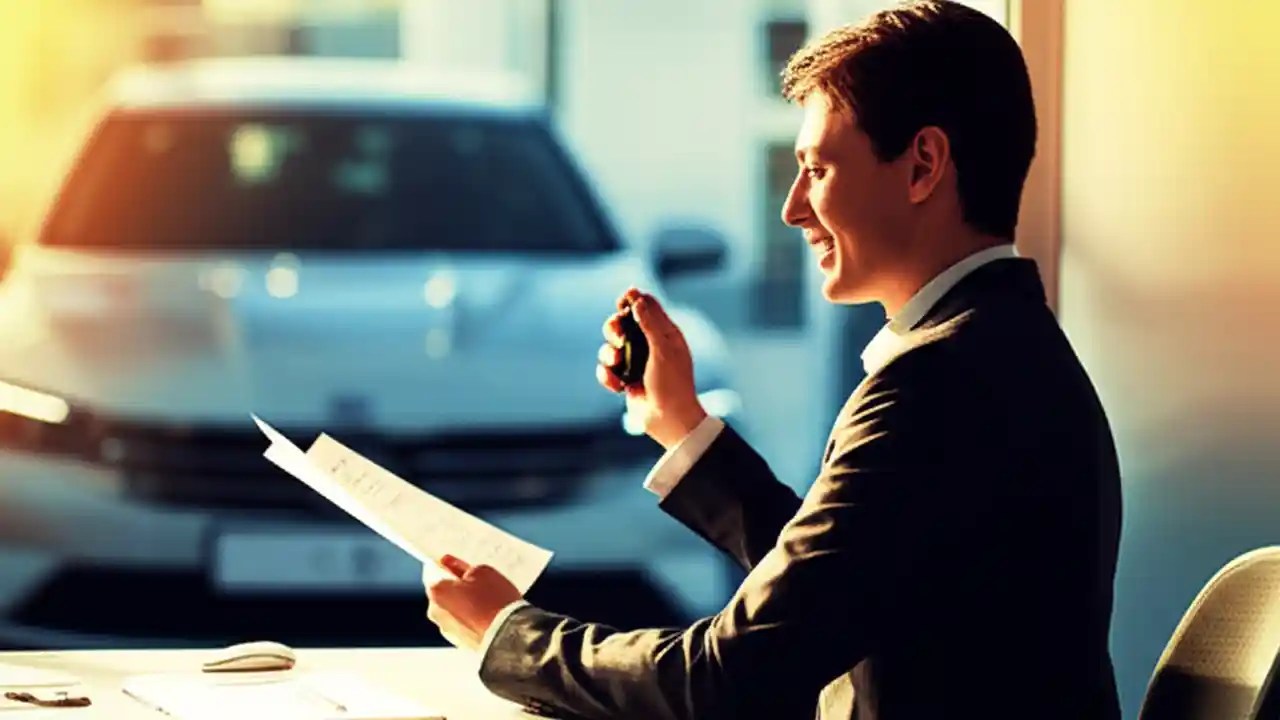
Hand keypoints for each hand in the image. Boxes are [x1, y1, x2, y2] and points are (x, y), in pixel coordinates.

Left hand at [424, 554, 521, 651]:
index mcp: (436, 591)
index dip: (447, 566)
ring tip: (488, 603)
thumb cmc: (495, 601)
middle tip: (479, 583)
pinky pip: (463, 626)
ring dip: (464, 605)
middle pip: (442, 593)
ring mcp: (447, 631)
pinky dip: (471, 620)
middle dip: (457, 588)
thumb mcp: (482, 572)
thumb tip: (449, 564)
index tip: (459, 565)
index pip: (432, 571)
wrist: (510, 635)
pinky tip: (489, 617)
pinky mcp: (460, 644)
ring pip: (452, 611)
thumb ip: (460, 566)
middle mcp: (435, 612)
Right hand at [596, 288, 706, 448]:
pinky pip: (606, 370)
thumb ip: (649, 322)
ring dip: (608, 353)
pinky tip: (617, 386)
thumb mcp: (663, 349)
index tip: (622, 302)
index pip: (646, 306)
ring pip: (609, 347)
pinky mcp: (624, 379)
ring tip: (617, 363)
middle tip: (618, 337)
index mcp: (664, 333)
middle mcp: (648, 345)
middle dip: (614, 327)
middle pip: (621, 323)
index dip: (632, 300)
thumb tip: (636, 298)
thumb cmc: (672, 384)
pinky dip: (607, 376)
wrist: (668, 420)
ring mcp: (635, 362)